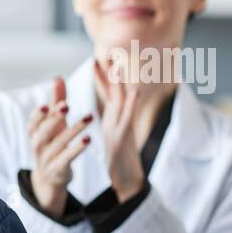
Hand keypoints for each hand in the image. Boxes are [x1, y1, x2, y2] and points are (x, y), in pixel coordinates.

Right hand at [27, 76, 93, 217]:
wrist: (50, 177)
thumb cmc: (52, 144)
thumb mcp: (54, 124)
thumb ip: (56, 101)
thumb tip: (57, 78)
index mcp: (35, 133)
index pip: (33, 122)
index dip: (38, 114)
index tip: (47, 104)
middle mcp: (38, 145)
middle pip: (43, 131)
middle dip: (54, 118)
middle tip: (66, 105)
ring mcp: (46, 159)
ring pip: (58, 143)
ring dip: (74, 130)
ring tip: (90, 117)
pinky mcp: (58, 170)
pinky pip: (67, 159)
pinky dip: (77, 149)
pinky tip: (88, 139)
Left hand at [94, 57, 145, 201]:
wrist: (127, 181)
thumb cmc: (119, 161)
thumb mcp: (113, 136)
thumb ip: (113, 120)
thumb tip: (111, 107)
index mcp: (113, 119)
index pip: (107, 94)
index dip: (102, 76)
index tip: (96, 58)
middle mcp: (119, 119)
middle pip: (116, 92)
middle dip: (111, 72)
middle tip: (108, 50)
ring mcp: (124, 127)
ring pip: (124, 101)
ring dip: (121, 82)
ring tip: (119, 64)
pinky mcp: (125, 138)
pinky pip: (128, 119)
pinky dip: (131, 105)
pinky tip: (135, 92)